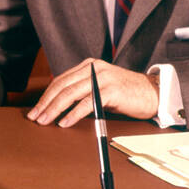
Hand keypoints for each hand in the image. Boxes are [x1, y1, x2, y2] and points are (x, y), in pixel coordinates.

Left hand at [26, 58, 158, 126]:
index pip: (60, 80)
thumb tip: (58, 106)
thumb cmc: (126, 94)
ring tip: (44, 121)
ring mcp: (102, 78)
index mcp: (88, 65)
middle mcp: (93, 68)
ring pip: (70, 94)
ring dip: (54, 109)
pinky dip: (73, 114)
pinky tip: (64, 123)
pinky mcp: (111, 90)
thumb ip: (82, 91)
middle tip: (34, 117)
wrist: (153, 93)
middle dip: (45, 103)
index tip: (35, 109)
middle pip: (62, 86)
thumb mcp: (100, 87)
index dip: (46, 96)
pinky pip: (87, 103)